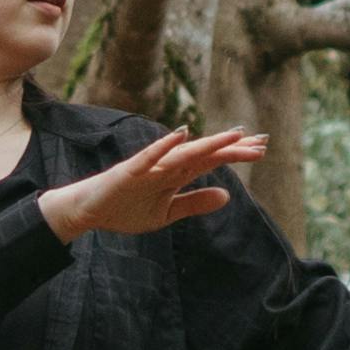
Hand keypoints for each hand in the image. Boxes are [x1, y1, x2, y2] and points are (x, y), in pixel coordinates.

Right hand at [37, 125, 263, 240]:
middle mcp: (166, 166)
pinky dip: (164, 146)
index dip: (235, 155)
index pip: (212, 162)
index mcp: (175, 176)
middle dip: (232, 148)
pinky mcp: (129, 171)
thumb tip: (228, 197)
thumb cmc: (124, 209)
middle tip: (261, 142)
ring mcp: (148, 167)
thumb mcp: (166, 213)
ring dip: (208, 144)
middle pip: (204, 154)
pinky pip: (149, 157)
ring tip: (233, 136)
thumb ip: (194, 203)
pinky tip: (181, 135)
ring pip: (184, 153)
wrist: (88, 212)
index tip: (261, 149)